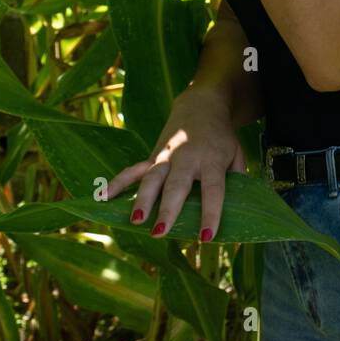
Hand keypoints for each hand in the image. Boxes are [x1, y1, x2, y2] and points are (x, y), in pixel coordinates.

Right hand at [105, 87, 246, 242]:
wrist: (202, 105)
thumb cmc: (222, 138)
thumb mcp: (237, 155)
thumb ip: (237, 181)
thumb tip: (236, 214)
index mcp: (212, 160)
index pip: (213, 189)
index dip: (211, 212)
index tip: (206, 235)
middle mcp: (187, 157)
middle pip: (176, 185)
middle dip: (168, 208)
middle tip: (160, 231)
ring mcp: (166, 156)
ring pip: (152, 178)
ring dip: (143, 199)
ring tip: (135, 221)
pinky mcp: (153, 156)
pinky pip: (132, 170)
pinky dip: (117, 183)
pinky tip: (102, 198)